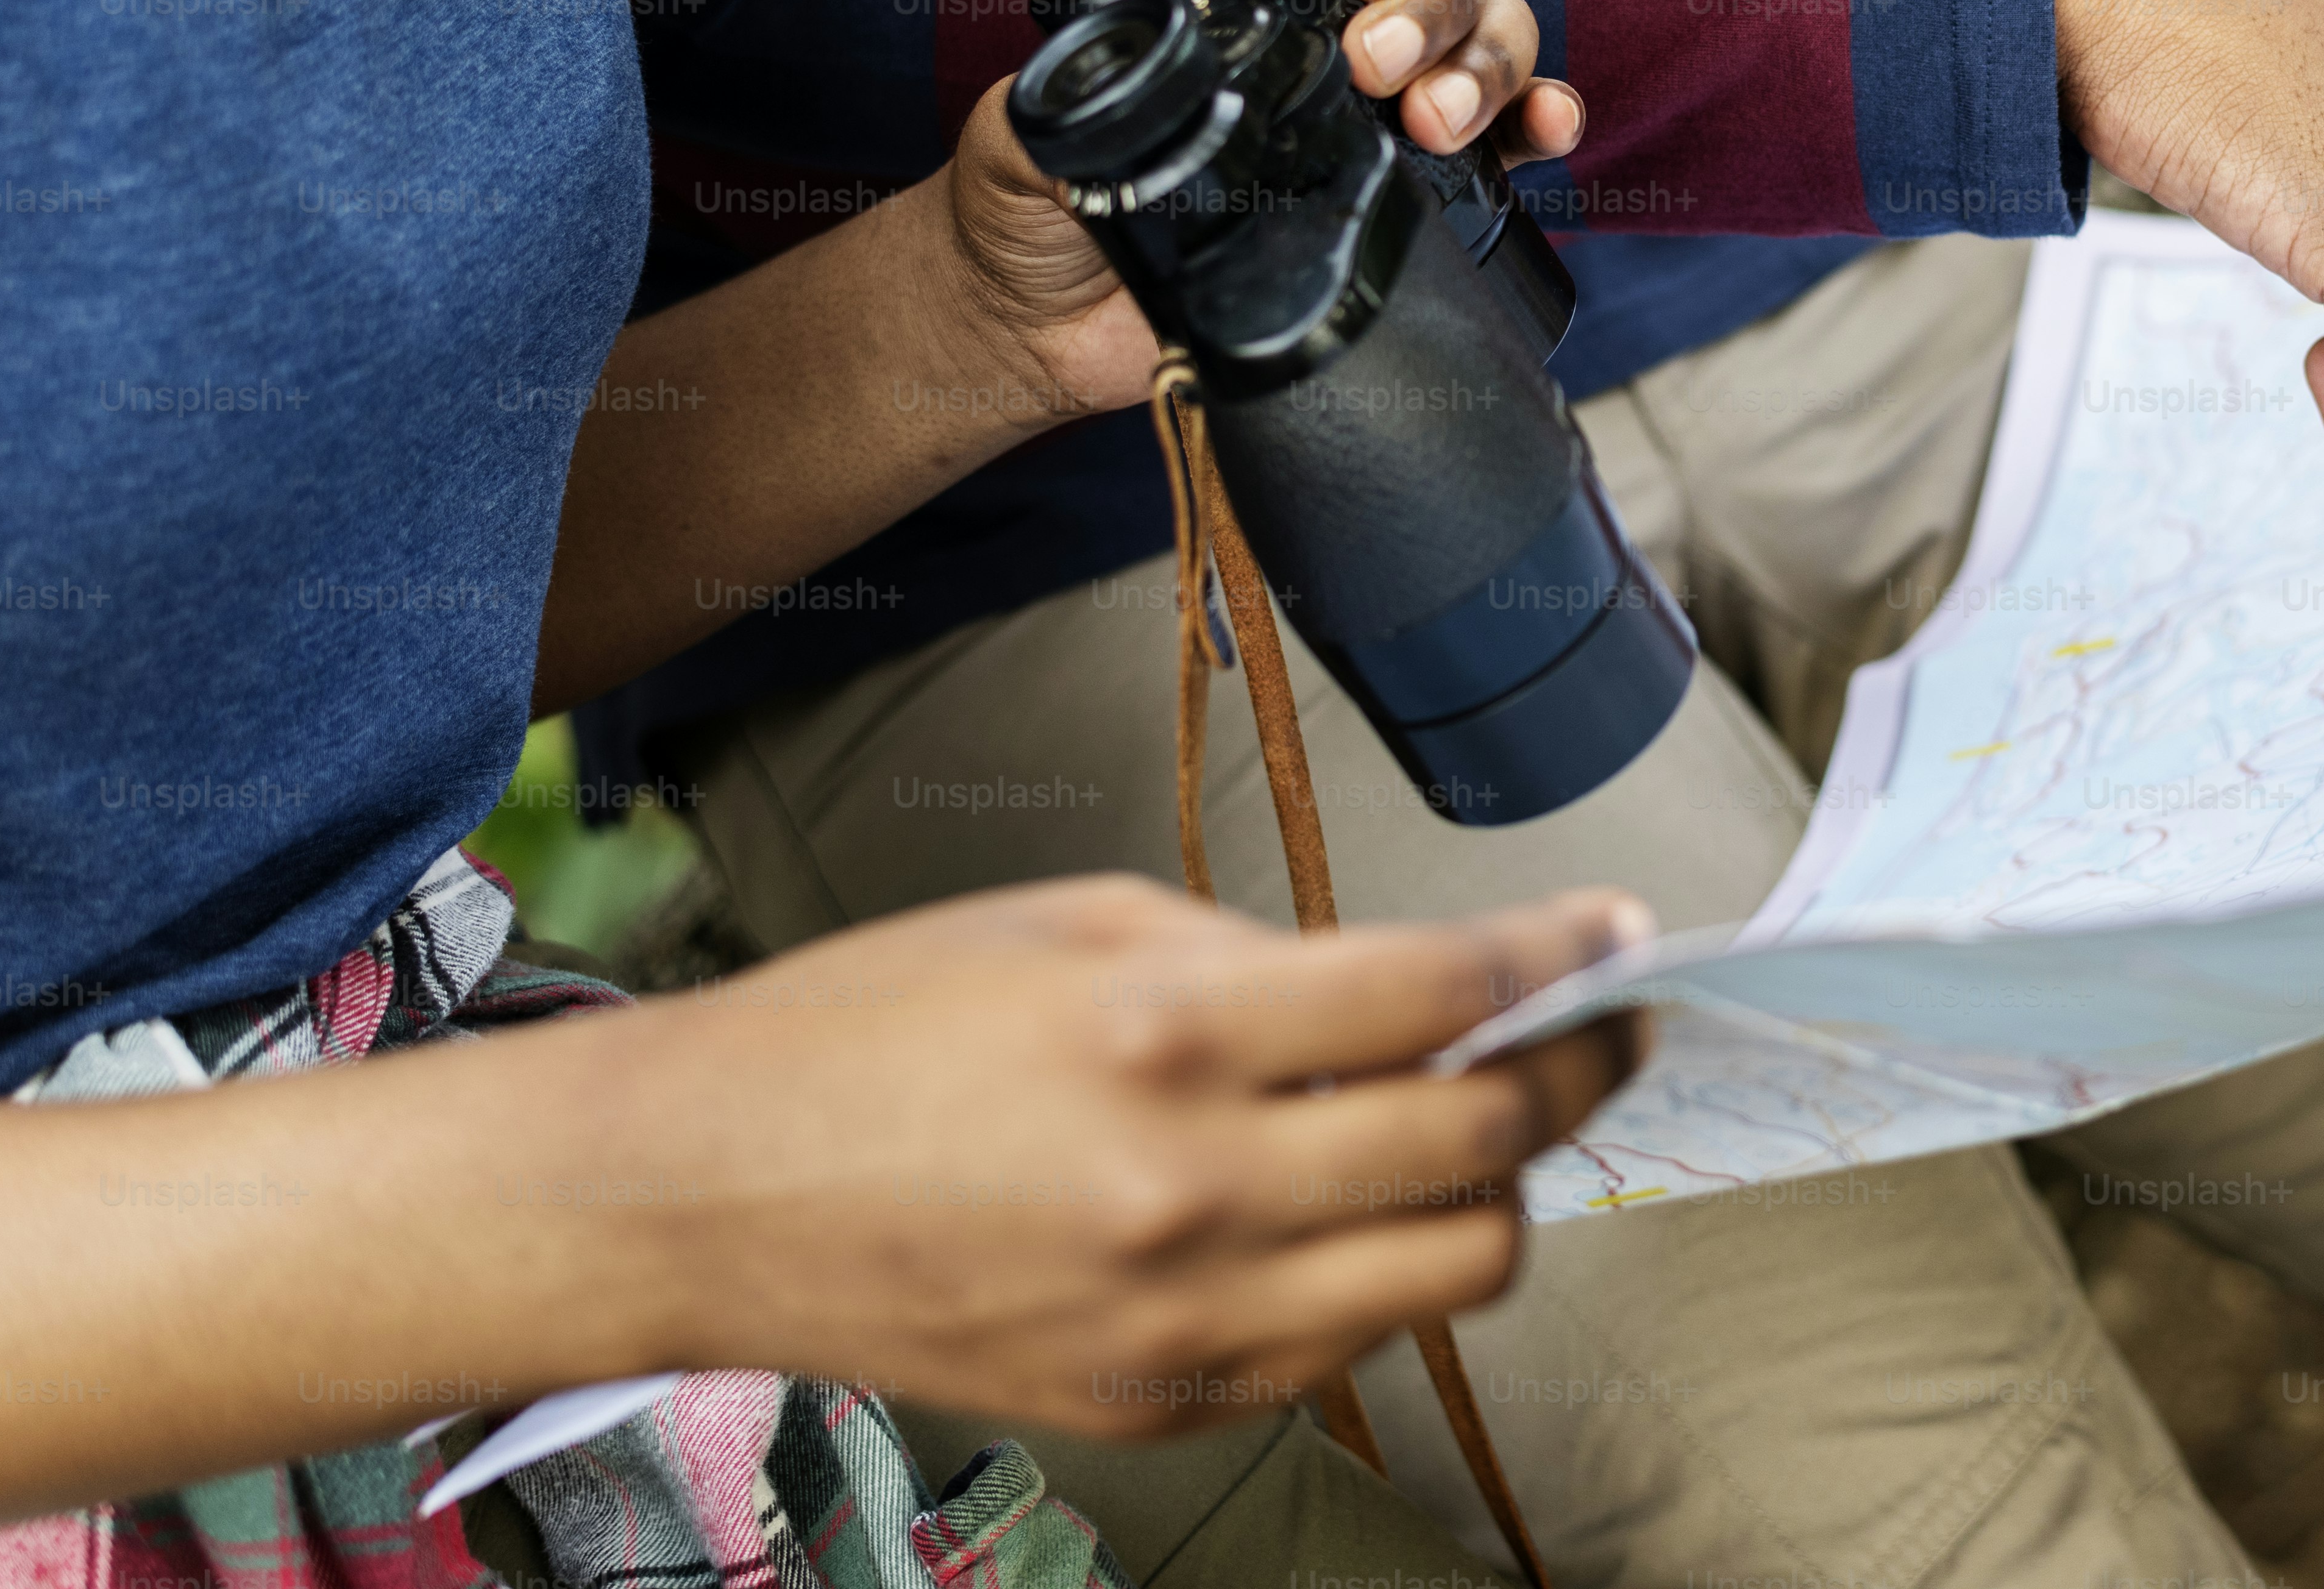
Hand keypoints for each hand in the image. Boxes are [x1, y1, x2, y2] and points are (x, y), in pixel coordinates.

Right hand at [627, 879, 1649, 1438]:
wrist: (708, 1192)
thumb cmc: (878, 1026)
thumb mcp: (1081, 923)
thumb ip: (1262, 960)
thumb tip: (1418, 988)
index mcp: (1169, 1036)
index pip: (1447, 993)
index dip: (1561, 955)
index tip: (1615, 933)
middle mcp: (1192, 1188)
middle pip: (1484, 1142)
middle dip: (1578, 1067)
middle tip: (1600, 1023)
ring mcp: (1181, 1317)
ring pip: (1454, 1271)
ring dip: (1496, 1188)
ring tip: (1479, 1121)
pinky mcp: (1158, 1401)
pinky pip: (1347, 1349)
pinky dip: (1383, 1274)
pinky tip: (1350, 1208)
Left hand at [938, 0, 1590, 407]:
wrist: (1046, 333)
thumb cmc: (1023, 210)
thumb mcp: (1020, 127)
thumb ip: (1074, 85)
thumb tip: (1136, 62)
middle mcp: (1333, 21)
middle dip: (1434, 2)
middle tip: (1381, 70)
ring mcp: (1385, 102)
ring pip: (1488, 31)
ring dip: (1485, 65)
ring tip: (1436, 127)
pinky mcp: (1421, 187)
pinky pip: (1512, 133)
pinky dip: (1543, 121)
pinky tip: (1546, 130)